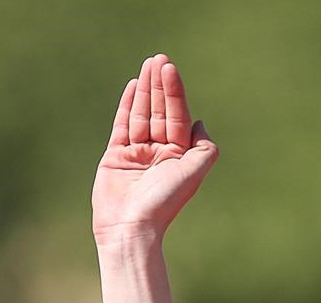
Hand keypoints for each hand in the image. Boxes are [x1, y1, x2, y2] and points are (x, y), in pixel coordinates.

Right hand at [92, 55, 219, 243]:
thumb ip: (204, 147)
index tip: (169, 68)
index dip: (174, 91)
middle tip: (159, 58)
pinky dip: (127, 106)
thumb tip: (200, 122)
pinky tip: (133, 87)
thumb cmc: (165, 202)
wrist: (131, 226)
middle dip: (160, 85)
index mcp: (181, 156)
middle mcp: (161, 152)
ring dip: (145, 90)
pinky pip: (122, 125)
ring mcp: (138, 153)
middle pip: (159, 111)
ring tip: (147, 65)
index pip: (177, 116)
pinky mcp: (116, 156)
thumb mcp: (193, 173)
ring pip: (141, 114)